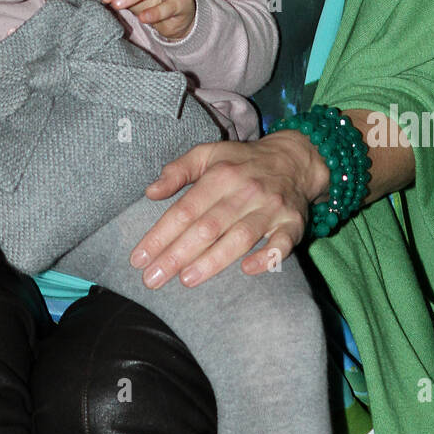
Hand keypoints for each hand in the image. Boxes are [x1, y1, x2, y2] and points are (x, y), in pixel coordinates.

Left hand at [129, 131, 328, 288]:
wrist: (295, 159)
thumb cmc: (242, 161)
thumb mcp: (208, 154)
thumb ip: (178, 170)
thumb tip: (150, 192)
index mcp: (221, 175)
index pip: (185, 209)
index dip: (160, 234)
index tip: (139, 258)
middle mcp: (245, 191)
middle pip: (208, 227)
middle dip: (177, 254)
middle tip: (153, 278)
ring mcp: (271, 208)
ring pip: (240, 237)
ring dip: (213, 260)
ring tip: (186, 280)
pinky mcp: (293, 223)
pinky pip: (282, 243)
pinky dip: (267, 257)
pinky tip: (247, 270)